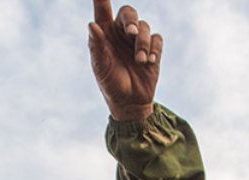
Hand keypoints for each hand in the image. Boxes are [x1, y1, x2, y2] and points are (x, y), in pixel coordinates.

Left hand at [89, 0, 161, 121]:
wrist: (130, 103)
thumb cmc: (110, 84)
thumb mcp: (100, 67)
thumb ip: (96, 46)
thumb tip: (91, 25)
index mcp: (105, 32)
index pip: (102, 8)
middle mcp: (121, 32)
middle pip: (128, 12)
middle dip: (131, 20)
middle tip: (131, 33)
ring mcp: (137, 40)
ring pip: (144, 27)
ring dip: (143, 43)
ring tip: (140, 60)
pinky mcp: (153, 50)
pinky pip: (157, 39)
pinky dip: (155, 48)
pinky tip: (150, 61)